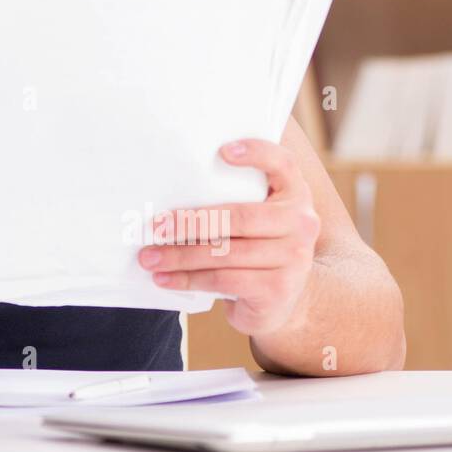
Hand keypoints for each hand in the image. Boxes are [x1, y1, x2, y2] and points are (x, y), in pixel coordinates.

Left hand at [138, 138, 320, 335]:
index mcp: (295, 195)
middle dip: (190, 222)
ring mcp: (294, 259)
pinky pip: (224, 280)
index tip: (222, 151)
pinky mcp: (278, 289)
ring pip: (225, 253)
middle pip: (239, 217)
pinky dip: (189, 279)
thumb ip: (233, 199)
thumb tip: (168, 192)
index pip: (282, 164)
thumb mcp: (255, 220)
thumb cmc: (254, 248)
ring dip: (180, 256)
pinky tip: (165, 279)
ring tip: (149, 257)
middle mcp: (302, 223)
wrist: (281, 300)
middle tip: (156, 226)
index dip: (257, 153)